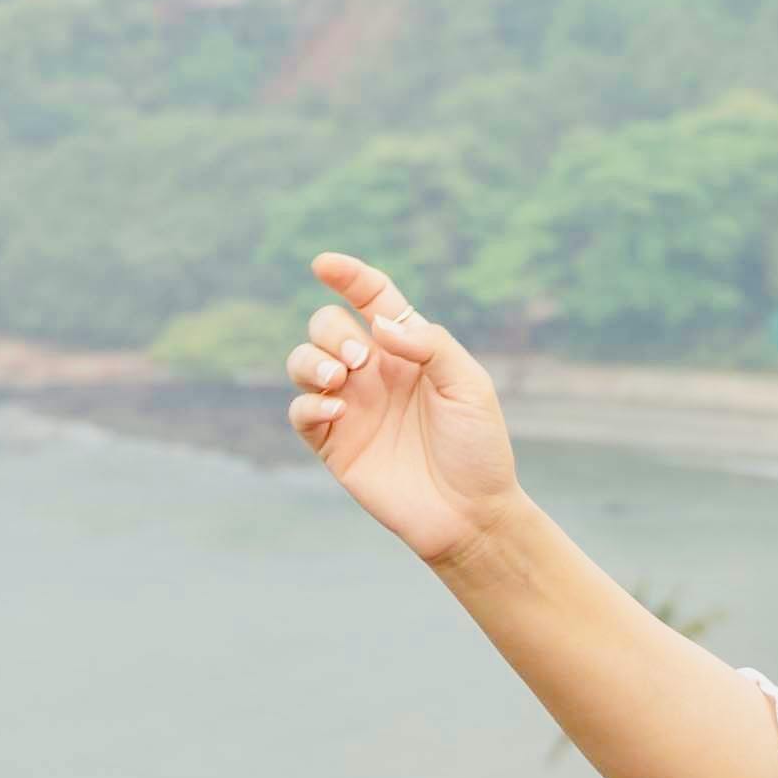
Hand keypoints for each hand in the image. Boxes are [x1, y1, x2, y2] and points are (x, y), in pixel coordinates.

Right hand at [286, 254, 521, 569]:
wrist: (469, 514)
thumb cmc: (477, 447)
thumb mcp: (468, 385)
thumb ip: (430, 344)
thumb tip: (379, 324)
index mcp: (407, 349)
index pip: (370, 298)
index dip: (347, 276)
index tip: (323, 264)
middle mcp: (373, 372)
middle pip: (326, 326)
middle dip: (330, 332)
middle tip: (359, 362)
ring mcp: (351, 407)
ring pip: (302, 362)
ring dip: (311, 361)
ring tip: (339, 381)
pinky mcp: (334, 443)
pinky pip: (300, 410)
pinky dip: (308, 402)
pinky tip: (336, 411)